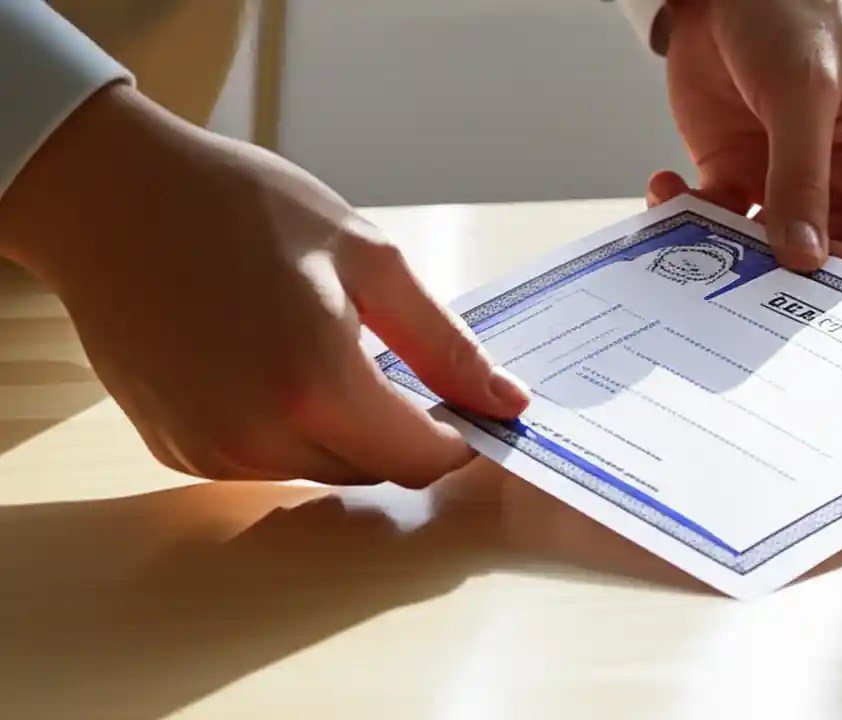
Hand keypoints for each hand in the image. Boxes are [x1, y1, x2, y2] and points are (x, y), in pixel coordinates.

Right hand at [0, 84, 528, 485]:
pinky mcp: (176, 451)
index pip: (421, 461)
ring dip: (343, 432)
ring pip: (319, 472)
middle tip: (393, 363)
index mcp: (316, 385)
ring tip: (321, 349)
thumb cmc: (241, 209)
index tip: (466, 406)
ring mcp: (211, 451)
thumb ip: (445, 344)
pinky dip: (286, 431)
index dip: (456, 439)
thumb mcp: (368, 258)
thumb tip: (510, 403)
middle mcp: (259, 437)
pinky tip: (267, 365)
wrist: (112, 199)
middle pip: (373, 472)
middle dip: (400, 431)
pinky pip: (262, 463)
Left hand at [649, 0, 841, 278]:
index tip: (820, 276)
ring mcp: (785, 183)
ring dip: (730, 252)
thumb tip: (804, 258)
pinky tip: (664, 186)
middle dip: (791, 275)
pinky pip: (714, 220)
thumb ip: (802, 178)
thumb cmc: (792, 15)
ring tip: (697, 238)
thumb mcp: (804, 94)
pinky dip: (685, 216)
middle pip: (830, 260)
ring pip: (767, 250)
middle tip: (748, 276)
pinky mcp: (734, 175)